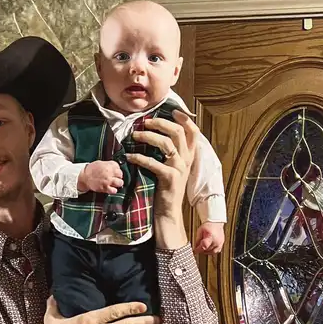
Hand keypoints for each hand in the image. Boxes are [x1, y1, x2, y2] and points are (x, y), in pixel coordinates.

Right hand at [78, 160, 122, 193]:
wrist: (84, 177)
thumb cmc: (91, 170)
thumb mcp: (101, 163)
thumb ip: (109, 164)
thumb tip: (116, 167)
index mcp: (108, 165)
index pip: (119, 168)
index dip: (117, 171)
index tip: (115, 173)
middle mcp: (109, 173)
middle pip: (121, 175)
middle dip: (118, 177)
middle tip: (115, 178)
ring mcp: (108, 181)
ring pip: (120, 183)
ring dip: (118, 183)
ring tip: (114, 183)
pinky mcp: (105, 188)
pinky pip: (114, 190)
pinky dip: (114, 190)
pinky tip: (111, 188)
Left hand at [126, 111, 198, 248]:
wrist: (168, 212)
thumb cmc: (166, 188)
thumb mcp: (172, 167)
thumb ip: (170, 152)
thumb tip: (157, 134)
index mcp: (189, 155)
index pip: (193, 131)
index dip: (184, 118)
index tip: (173, 110)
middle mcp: (187, 160)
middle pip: (178, 132)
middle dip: (161, 123)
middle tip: (145, 123)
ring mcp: (179, 169)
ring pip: (166, 144)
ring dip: (148, 137)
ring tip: (134, 136)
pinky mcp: (170, 178)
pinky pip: (153, 162)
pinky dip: (139, 158)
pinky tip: (129, 157)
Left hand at [195, 221, 224, 253]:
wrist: (215, 223)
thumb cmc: (208, 226)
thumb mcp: (200, 231)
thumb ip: (197, 240)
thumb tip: (195, 247)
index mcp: (211, 236)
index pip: (204, 246)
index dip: (199, 249)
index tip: (195, 250)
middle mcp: (216, 241)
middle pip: (207, 249)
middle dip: (201, 250)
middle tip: (198, 247)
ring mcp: (220, 243)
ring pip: (212, 252)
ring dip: (206, 251)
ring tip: (203, 247)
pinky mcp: (222, 244)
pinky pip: (216, 251)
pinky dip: (212, 251)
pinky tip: (208, 247)